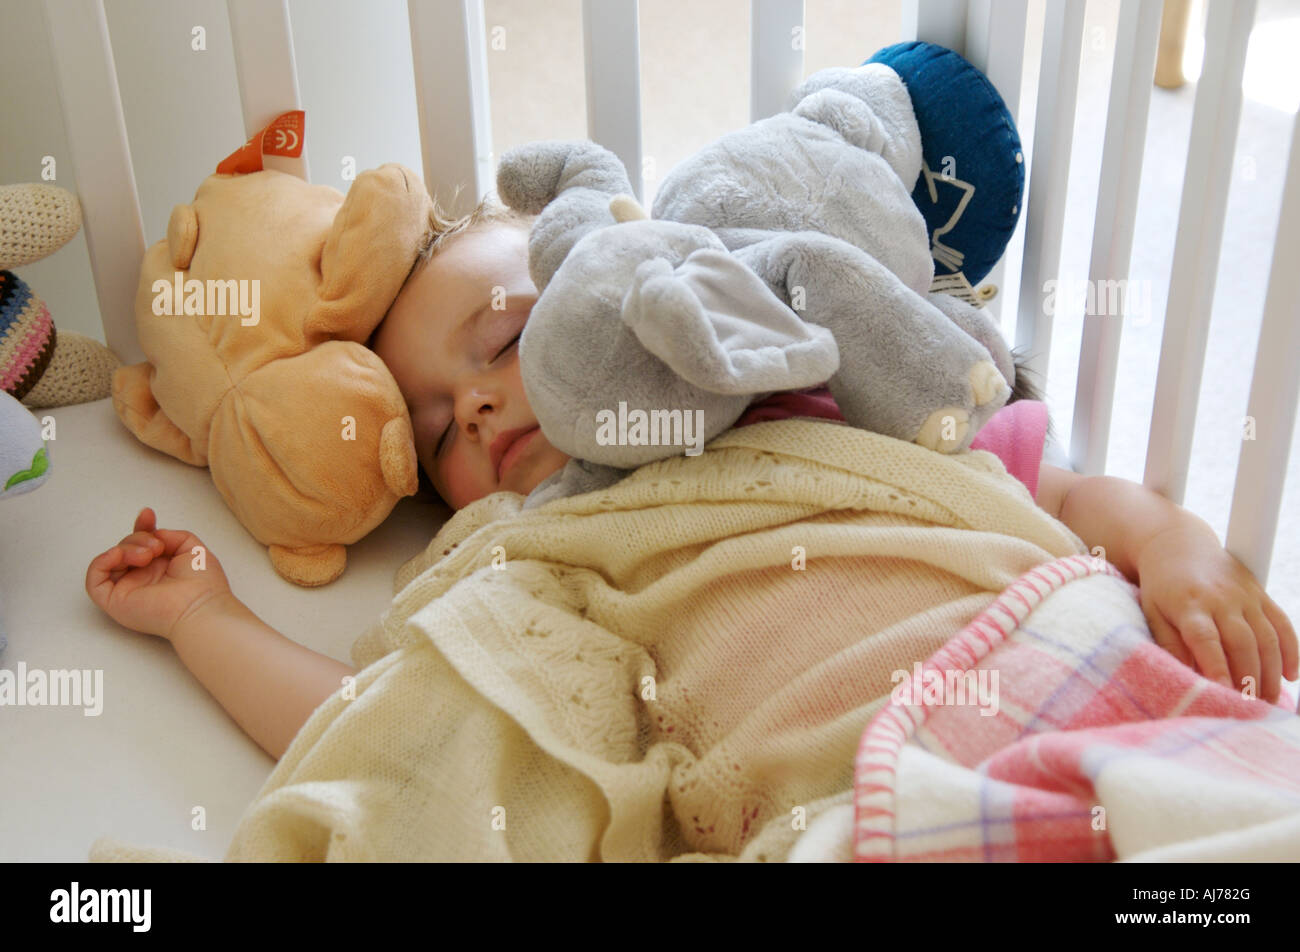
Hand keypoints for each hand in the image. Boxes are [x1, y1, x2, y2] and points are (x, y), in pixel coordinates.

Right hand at [85, 507, 235, 640]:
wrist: (201, 607)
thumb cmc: (204, 584)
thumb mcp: (190, 547)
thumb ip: (168, 535)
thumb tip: (152, 534)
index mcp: (160, 567)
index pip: (141, 543)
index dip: (142, 527)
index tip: (149, 515)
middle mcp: (143, 578)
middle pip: (126, 547)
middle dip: (138, 538)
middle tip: (156, 548)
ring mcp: (128, 590)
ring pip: (111, 559)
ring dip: (126, 548)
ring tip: (148, 555)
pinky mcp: (115, 602)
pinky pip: (94, 581)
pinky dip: (101, 561)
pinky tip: (119, 555)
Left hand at [1135, 524, 1297, 702]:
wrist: (1178, 545)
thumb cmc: (1161, 587)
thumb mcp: (1153, 613)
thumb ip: (1169, 644)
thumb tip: (1185, 677)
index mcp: (1190, 606)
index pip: (1206, 639)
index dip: (1216, 666)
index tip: (1222, 692)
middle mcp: (1221, 600)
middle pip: (1242, 643)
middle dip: (1249, 678)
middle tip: (1251, 708)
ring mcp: (1244, 596)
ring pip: (1266, 637)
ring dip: (1271, 671)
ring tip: (1268, 700)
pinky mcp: (1260, 593)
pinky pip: (1282, 623)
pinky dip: (1291, 650)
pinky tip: (1291, 675)